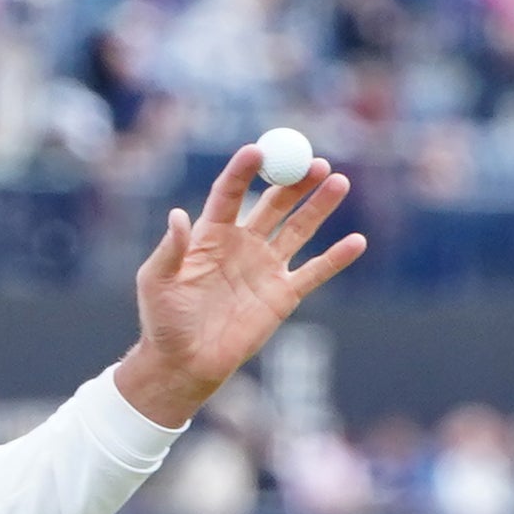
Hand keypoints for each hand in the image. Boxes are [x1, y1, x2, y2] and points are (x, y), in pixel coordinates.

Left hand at [110, 144, 366, 428]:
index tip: (259, 150)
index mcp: (210, 235)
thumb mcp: (157, 283)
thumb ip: (170, 250)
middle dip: (295, 181)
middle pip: (274, 203)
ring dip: (320, 205)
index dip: (245, 171)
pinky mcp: (283, 295)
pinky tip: (356, 242)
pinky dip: (337, 258)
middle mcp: (242, 244)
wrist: (184, 364)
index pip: (230, 193)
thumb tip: (177, 215)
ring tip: (338, 181)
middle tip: (316, 162)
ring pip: (299, 228)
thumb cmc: (164, 322)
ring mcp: (265, 267)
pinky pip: (315, 271)